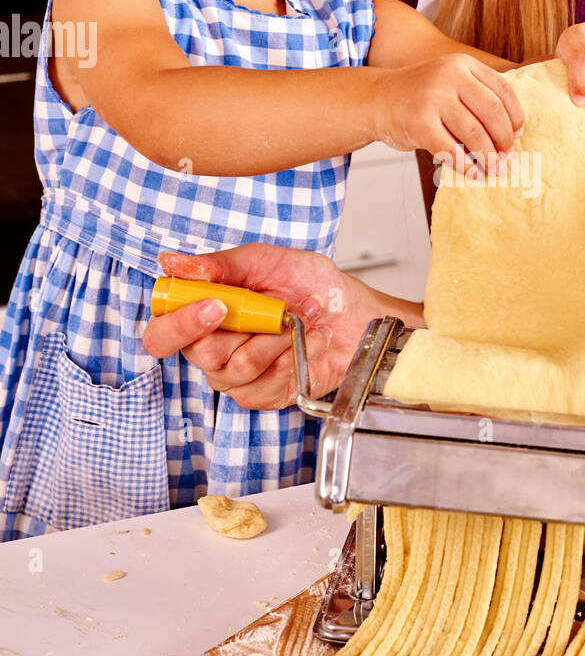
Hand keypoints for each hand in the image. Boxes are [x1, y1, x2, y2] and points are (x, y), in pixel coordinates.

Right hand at [142, 244, 413, 410]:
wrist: (352, 312)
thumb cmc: (309, 283)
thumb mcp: (265, 261)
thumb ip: (220, 265)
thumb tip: (173, 263)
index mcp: (201, 313)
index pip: (162, 333)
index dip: (179, 324)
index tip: (215, 304)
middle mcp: (212, 348)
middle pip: (199, 354)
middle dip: (243, 327)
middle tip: (272, 308)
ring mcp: (236, 375)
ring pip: (236, 369)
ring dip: (275, 339)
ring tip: (300, 316)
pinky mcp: (261, 394)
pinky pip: (262, 385)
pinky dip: (290, 358)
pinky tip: (306, 341)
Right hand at [373, 54, 523, 178]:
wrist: (376, 99)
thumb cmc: (419, 96)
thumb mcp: (450, 81)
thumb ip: (477, 96)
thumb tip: (512, 134)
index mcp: (463, 64)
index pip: (503, 91)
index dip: (516, 116)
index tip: (518, 134)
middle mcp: (449, 76)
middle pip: (493, 113)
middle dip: (504, 140)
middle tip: (507, 156)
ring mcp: (433, 98)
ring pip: (475, 133)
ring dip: (488, 156)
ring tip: (493, 168)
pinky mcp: (419, 123)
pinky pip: (452, 150)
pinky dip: (467, 166)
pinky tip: (473, 173)